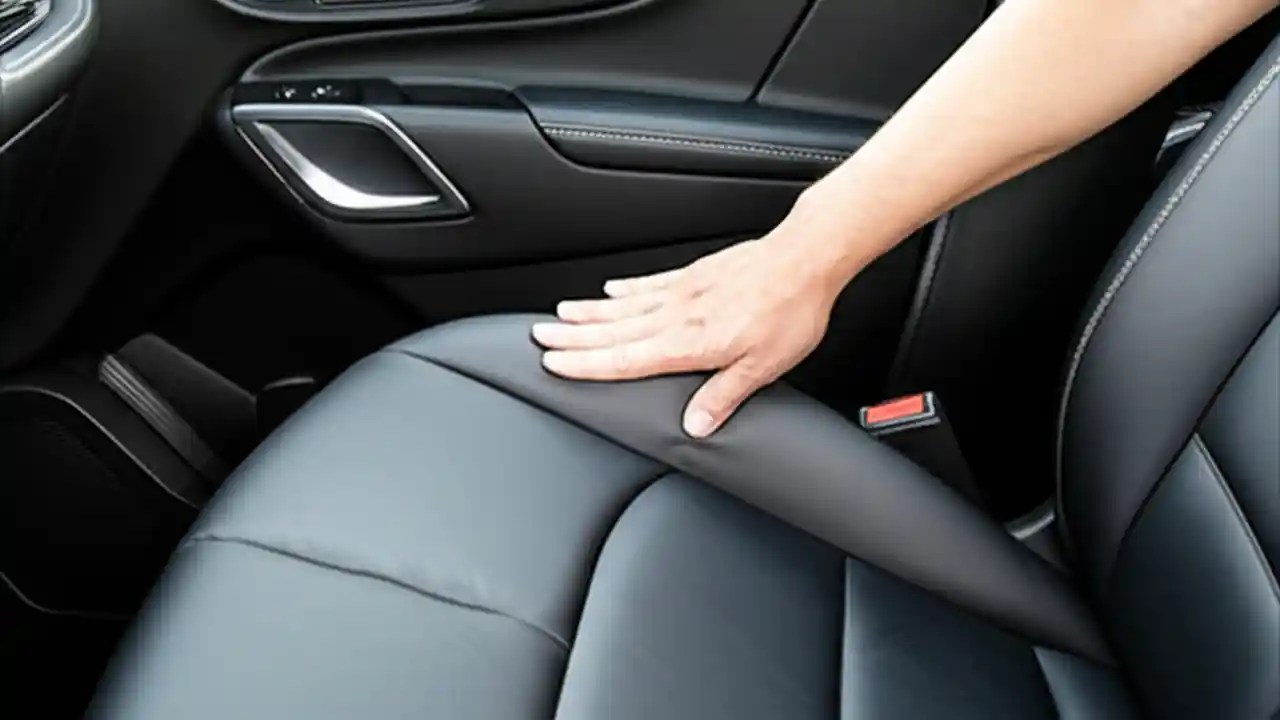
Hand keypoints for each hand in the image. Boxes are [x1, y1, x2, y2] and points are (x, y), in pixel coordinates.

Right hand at [532, 210, 860, 437]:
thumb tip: (694, 427)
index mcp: (690, 342)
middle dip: (572, 337)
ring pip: (624, 304)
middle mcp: (679, 314)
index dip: (586, 364)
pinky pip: (650, 283)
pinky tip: (611, 289)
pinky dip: (626, 288)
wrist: (807, 258)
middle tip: (538, 338)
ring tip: (559, 315)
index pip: (625, 358)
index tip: (554, 364)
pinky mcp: (697, 273)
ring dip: (589, 312)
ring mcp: (685, 290)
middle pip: (613, 330)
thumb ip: (725, 395)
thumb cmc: (791, 311)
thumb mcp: (764, 366)